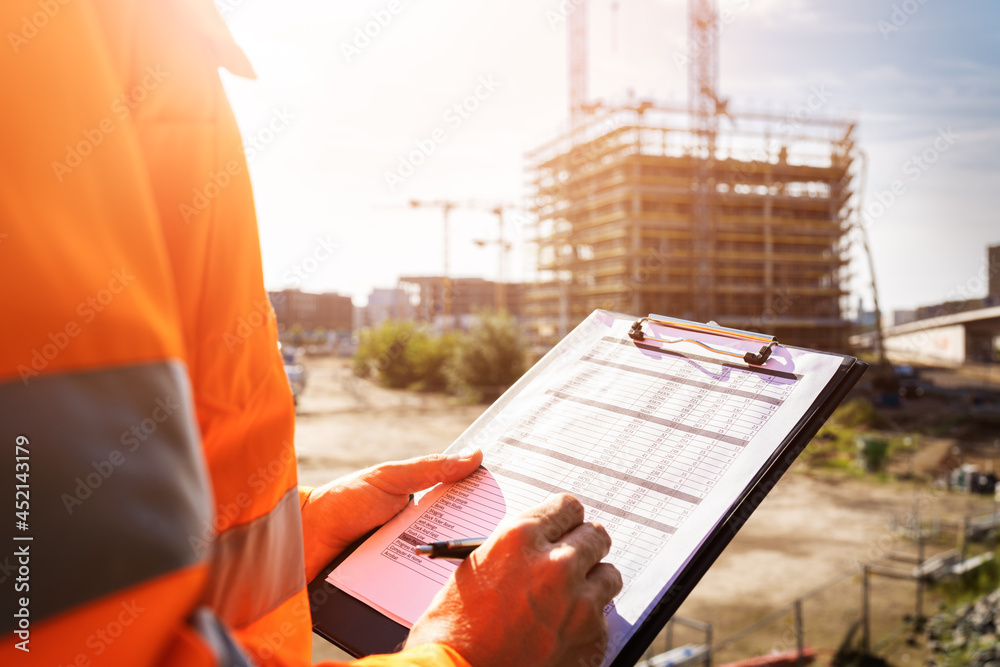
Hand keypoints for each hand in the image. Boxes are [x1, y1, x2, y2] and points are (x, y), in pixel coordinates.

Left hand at [301, 450, 482, 580]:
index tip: (514, 514)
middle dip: (475, 550)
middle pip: (456, 549)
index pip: (462, 516)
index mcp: (421, 511)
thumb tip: (475, 455)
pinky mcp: (388, 594)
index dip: (486, 516)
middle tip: (499, 547)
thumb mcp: (390, 478)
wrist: (298, 538)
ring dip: (452, 576)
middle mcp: (416, 541)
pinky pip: (412, 598)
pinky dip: (425, 597)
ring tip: (475, 576)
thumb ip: (430, 468)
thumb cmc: (342, 501)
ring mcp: (402, 569)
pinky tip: (439, 596)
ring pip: (438, 577)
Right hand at [405, 494, 622, 666]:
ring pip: (608, 574)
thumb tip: (541, 542)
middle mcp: (555, 563)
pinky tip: (563, 627)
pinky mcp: (589, 634)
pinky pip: (603, 615)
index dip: (566, 519)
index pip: (568, 506)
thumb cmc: (454, 626)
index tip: (566, 528)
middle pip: (595, 535)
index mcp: (521, 537)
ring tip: (570, 595)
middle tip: (573, 559)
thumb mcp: (476, 566)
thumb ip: (515, 547)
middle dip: (584, 545)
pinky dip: (587, 620)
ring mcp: (577, 600)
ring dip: (592, 581)